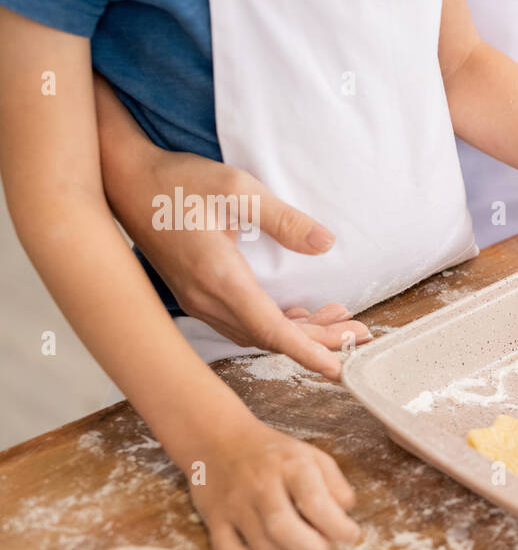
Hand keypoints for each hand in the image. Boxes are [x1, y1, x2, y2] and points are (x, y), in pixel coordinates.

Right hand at [94, 78, 368, 379]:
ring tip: (342, 322)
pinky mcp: (198, 295)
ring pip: (258, 332)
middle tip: (360, 335)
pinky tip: (302, 314)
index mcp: (218, 277)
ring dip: (301, 332)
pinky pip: (244, 322)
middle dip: (319, 340)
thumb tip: (325, 244)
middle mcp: (207, 299)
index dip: (308, 350)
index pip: (270, 329)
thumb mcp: (236, 188)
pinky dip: (277, 323)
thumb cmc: (179, 181)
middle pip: (270, 336)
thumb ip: (283, 218)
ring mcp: (199, 300)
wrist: (125, 181)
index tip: (336, 368)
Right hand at [185, 418, 360, 549]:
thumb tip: (346, 513)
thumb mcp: (311, 456)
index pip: (316, 502)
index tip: (352, 535)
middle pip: (284, 529)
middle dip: (312, 549)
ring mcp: (235, 504)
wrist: (218, 440)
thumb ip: (335, 483)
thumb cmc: (272, 453)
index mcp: (290, 466)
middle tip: (323, 548)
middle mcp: (260, 485)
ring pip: (262, 546)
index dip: (339, 527)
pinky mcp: (214, 519)